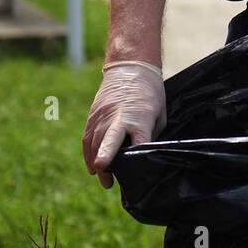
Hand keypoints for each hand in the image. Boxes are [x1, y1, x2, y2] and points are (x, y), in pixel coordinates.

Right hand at [83, 62, 166, 188]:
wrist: (131, 67)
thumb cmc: (151, 93)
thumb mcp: (160, 114)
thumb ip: (151, 135)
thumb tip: (144, 157)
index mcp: (141, 117)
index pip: (139, 141)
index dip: (138, 156)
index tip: (138, 171)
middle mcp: (119, 117)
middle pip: (109, 141)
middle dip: (106, 160)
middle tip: (107, 180)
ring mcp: (103, 115)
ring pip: (95, 144)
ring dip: (98, 164)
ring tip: (105, 181)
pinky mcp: (93, 114)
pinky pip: (87, 138)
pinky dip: (88, 154)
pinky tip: (94, 168)